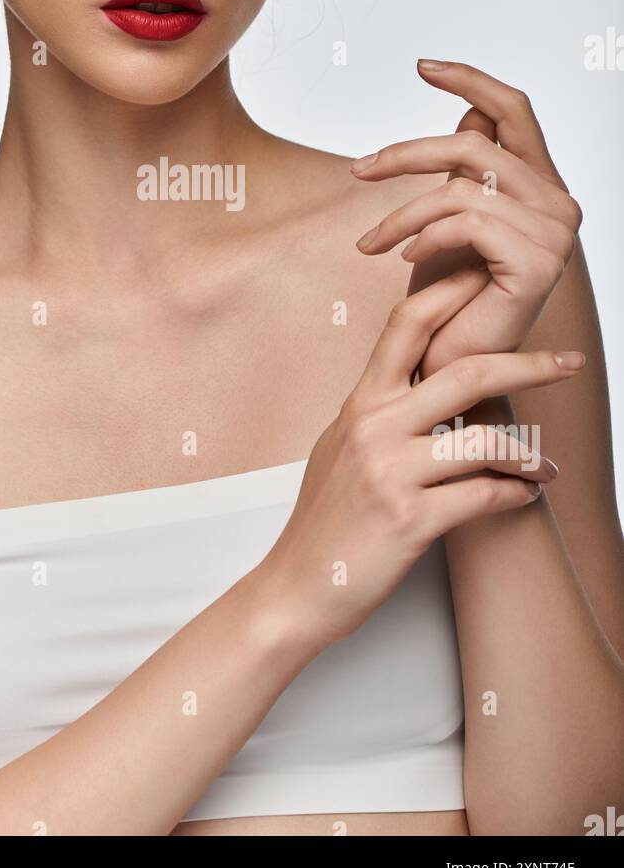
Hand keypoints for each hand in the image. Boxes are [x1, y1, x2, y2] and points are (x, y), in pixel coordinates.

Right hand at [260, 268, 575, 658]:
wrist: (297, 586)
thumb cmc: (324, 519)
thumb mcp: (340, 447)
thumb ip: (378, 411)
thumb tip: (419, 381)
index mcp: (359, 403)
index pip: (407, 325)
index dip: (452, 293)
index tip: (492, 282)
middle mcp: (374, 427)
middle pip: (466, 371)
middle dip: (529, 365)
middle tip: (569, 364)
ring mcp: (391, 472)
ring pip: (487, 441)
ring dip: (532, 455)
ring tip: (548, 467)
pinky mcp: (409, 520)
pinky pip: (484, 497)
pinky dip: (515, 497)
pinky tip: (524, 499)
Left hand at [350, 60, 582, 377]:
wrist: (457, 370)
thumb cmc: (450, 297)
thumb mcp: (454, 221)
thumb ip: (469, 170)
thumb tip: (465, 112)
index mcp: (542, 185)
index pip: (514, 110)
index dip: (470, 80)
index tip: (423, 66)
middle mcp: (558, 203)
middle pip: (474, 143)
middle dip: (406, 154)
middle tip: (359, 171)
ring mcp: (555, 234)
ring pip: (460, 187)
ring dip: (402, 213)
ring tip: (371, 244)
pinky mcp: (538, 263)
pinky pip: (467, 222)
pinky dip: (424, 236)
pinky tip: (405, 259)